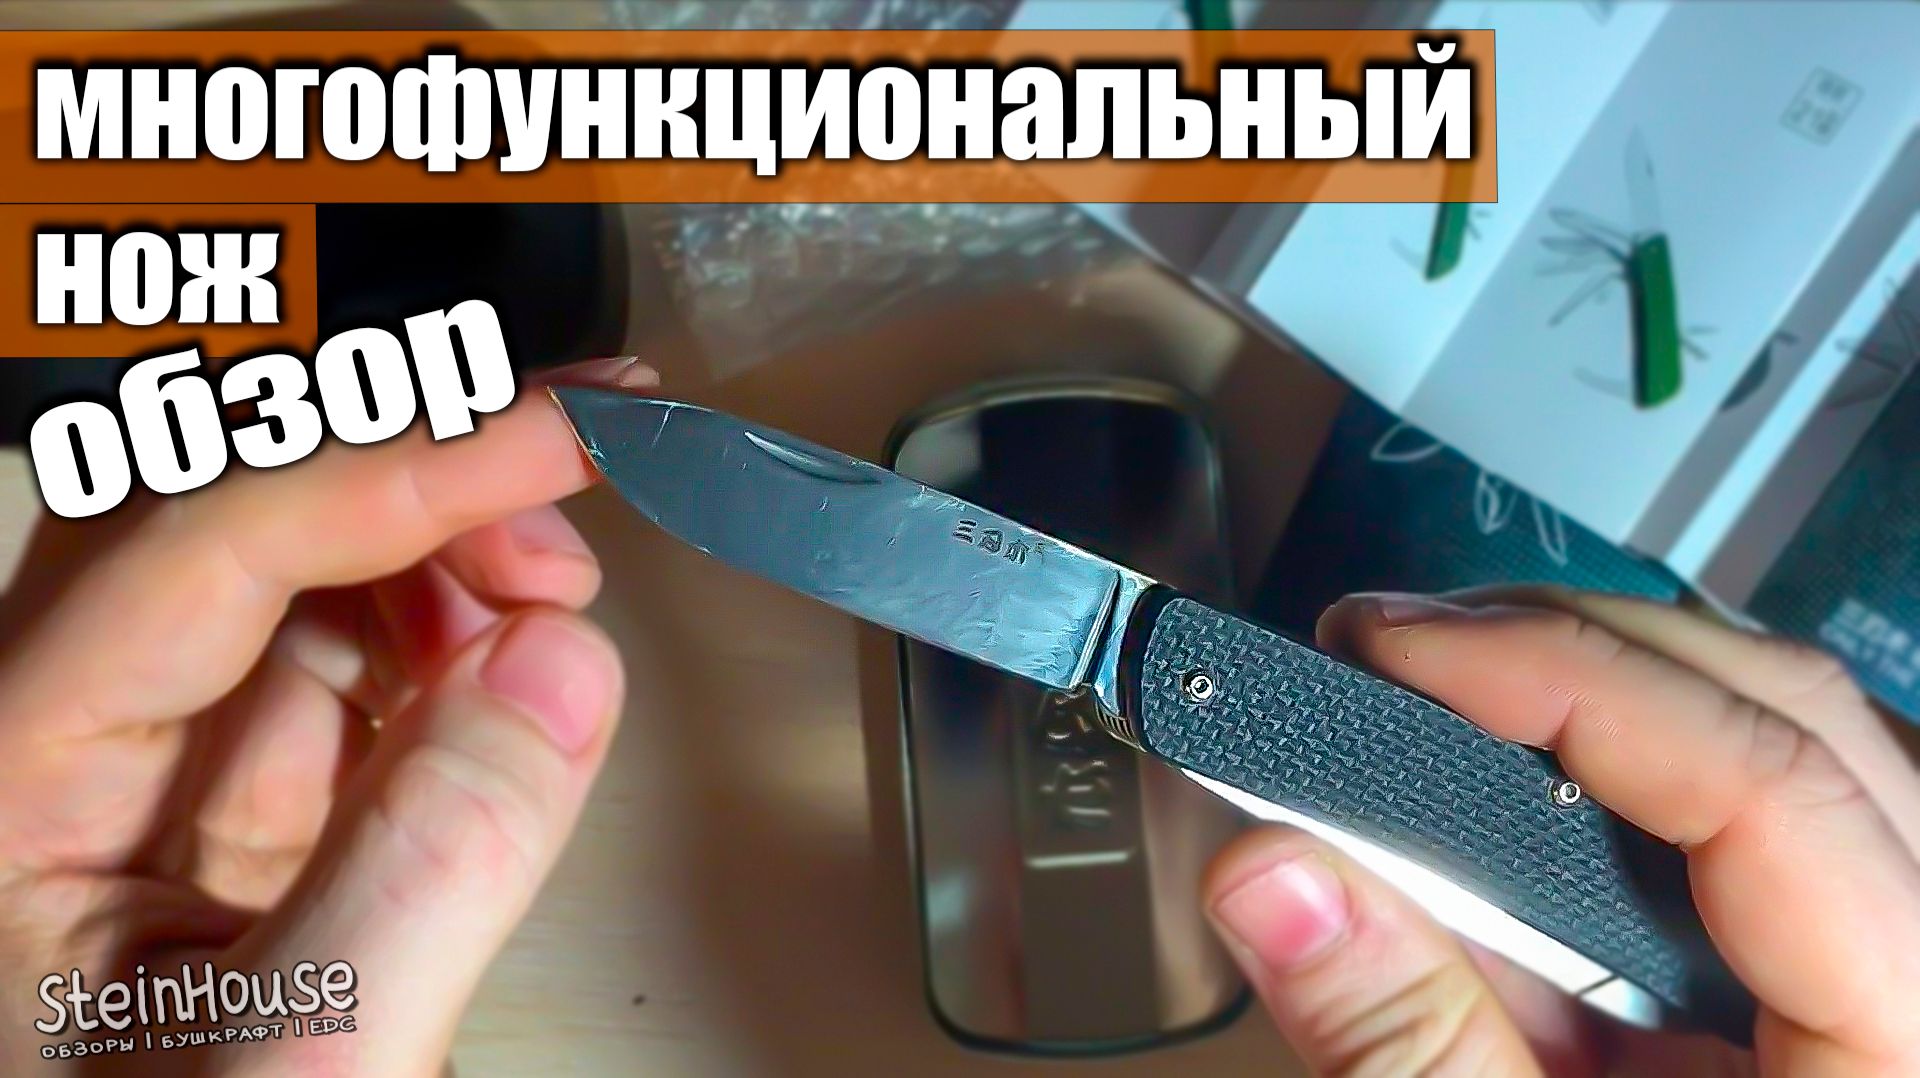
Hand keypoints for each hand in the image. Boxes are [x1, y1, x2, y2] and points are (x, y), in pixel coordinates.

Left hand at [0, 357, 656, 1073]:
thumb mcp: (306, 1071)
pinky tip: (503, 673)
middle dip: (401, 480)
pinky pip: (322, 690)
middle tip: (572, 506)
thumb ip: (433, 864)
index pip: (198, 551)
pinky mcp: (209, 832)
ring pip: (273, 584)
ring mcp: (124, 788)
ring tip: (555, 606)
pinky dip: (431, 656)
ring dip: (427, 559)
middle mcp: (41, 753)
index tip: (572, 436)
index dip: (396, 467)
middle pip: (207, 517)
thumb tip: (566, 657)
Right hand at [1202, 587, 1919, 1075]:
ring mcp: (1890, 975)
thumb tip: (1276, 876)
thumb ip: (1408, 1050)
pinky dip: (1622, 790)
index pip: (1768, 781)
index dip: (1566, 677)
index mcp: (1905, 1052)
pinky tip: (1504, 825)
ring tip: (1435, 712)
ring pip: (1786, 746)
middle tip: (1389, 654)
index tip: (1391, 649)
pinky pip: (1761, 824)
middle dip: (1572, 651)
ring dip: (1601, 702)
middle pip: (1792, 715)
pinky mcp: (1839, 999)